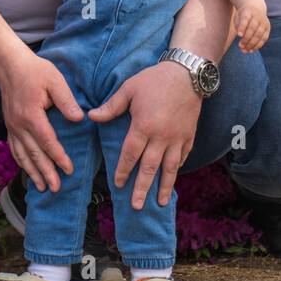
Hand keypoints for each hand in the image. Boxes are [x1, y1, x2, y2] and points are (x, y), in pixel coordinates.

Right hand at [0, 50, 84, 191]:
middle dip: (45, 173)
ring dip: (32, 172)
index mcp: (32, 115)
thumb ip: (66, 101)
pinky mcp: (9, 125)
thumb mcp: (55, 80)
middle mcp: (19, 125)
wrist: (9, 66)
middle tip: (56, 188)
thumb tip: (79, 119)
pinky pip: (14, 148)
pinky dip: (21, 162)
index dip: (58, 157)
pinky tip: (27, 170)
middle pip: (34, 154)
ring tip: (41, 187)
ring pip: (22, 155)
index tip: (69, 170)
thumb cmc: (35, 71)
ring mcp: (12, 127)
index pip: (47, 142)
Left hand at [88, 61, 200, 208]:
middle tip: (136, 206)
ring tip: (159, 203)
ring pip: (170, 168)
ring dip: (163, 186)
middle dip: (142, 188)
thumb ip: (111, 107)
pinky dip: (177, 168)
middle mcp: (161, 137)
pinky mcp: (189, 135)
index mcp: (144, 126)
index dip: (123, 171)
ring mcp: (177, 138)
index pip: (130, 155)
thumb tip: (91, 117)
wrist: (188, 73)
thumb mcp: (129, 89)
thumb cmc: (155, 79)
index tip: (118, 184)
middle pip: (150, 168)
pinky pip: (182, 156)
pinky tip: (173, 176)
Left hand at [234, 4, 269, 52]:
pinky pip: (264, 38)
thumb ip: (239, 26)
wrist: (255, 8)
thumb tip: (241, 37)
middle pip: (253, 28)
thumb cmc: (243, 15)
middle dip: (246, 38)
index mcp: (248, 11)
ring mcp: (264, 22)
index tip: (239, 35)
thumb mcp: (238, 17)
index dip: (242, 27)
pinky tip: (251, 50)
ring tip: (244, 50)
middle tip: (240, 46)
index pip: (245, 19)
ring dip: (251, 44)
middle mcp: (258, 16)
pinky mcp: (268, 28)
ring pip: (259, 34)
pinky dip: (257, 46)